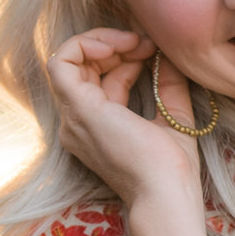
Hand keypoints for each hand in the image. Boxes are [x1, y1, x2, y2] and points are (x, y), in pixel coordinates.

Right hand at [44, 28, 203, 212]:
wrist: (166, 194)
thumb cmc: (171, 170)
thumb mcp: (173, 117)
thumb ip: (168, 86)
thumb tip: (166, 55)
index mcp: (96, 128)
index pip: (100, 79)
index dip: (124, 57)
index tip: (153, 52)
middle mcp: (77, 122)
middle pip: (83, 67)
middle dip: (114, 45)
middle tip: (147, 44)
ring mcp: (74, 116)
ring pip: (68, 60)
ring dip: (102, 41)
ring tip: (136, 42)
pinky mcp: (78, 108)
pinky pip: (60, 62)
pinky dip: (85, 44)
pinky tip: (117, 44)